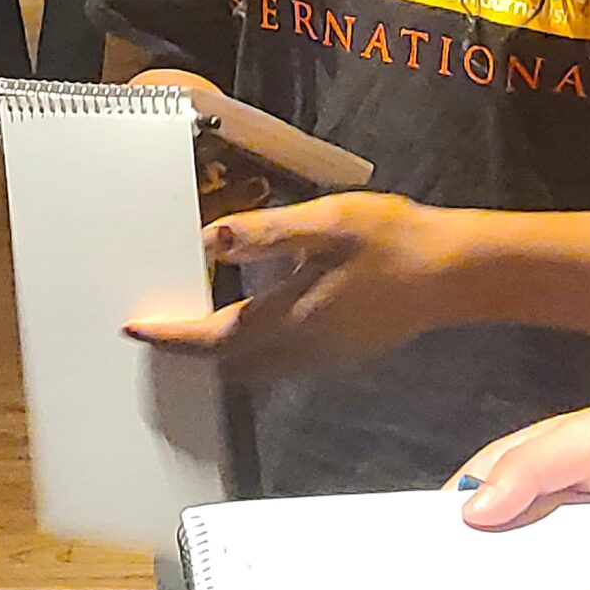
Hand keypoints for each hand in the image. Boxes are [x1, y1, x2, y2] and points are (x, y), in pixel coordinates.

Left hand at [122, 192, 465, 378]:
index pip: (214, 339)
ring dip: (218, 352)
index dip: (173, 337)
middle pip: (228, 363)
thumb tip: (211, 240)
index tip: (134, 330)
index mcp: (290, 319)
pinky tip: (247, 319)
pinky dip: (248, 348)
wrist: (455, 274)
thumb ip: (268, 232)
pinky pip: (277, 361)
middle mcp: (300, 349)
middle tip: (154, 329)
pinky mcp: (339, 351)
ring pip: (253, 367)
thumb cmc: (394, 241)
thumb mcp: (327, 222)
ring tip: (189, 325)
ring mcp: (321, 357)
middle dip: (189, 351)